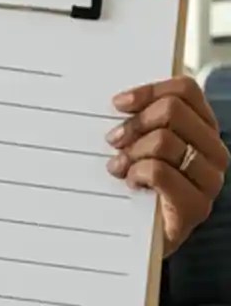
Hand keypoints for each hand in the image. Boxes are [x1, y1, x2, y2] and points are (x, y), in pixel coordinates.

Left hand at [106, 76, 229, 256]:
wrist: (141, 236)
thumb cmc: (138, 185)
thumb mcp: (137, 144)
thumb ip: (137, 120)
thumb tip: (116, 100)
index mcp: (202, 129)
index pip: (186, 90)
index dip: (149, 90)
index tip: (118, 103)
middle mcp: (214, 151)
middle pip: (173, 109)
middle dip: (134, 122)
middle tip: (113, 140)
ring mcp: (209, 180)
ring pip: (164, 140)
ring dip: (131, 151)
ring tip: (118, 166)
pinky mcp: (196, 206)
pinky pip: (159, 171)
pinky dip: (135, 173)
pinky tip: (129, 182)